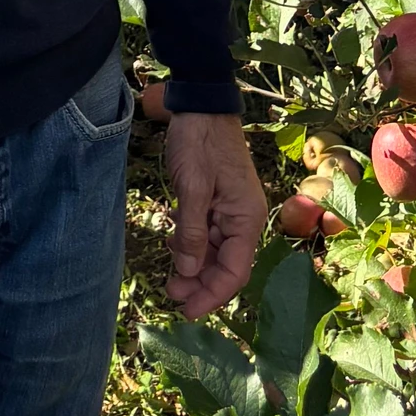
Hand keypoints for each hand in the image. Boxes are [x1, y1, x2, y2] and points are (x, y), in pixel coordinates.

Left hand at [162, 110, 263, 319]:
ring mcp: (231, 211)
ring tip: (168, 278)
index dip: (212, 295)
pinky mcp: (217, 202)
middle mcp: (244, 219)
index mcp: (247, 219)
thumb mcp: (193, 186)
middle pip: (225, 266)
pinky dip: (191, 246)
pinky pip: (207, 235)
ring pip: (214, 253)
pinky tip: (172, 246)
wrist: (201, 104)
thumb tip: (187, 272)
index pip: (235, 272)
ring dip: (193, 267)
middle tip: (170, 294)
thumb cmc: (200, 141)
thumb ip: (191, 232)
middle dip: (200, 283)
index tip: (188, 311)